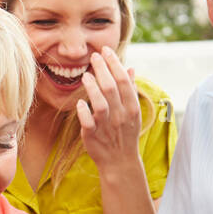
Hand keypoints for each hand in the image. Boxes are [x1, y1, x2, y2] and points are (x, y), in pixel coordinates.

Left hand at [77, 47, 143, 175]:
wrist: (120, 162)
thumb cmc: (125, 134)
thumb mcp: (133, 112)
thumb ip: (130, 90)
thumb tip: (131, 68)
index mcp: (131, 108)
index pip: (124, 81)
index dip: (115, 64)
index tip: (106, 51)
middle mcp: (120, 116)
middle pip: (111, 88)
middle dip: (103, 69)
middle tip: (94, 55)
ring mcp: (107, 126)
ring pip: (100, 103)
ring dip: (93, 87)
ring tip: (86, 75)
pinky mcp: (93, 136)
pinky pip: (88, 122)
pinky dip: (84, 112)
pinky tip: (79, 102)